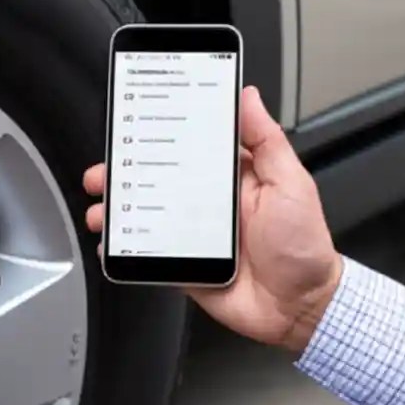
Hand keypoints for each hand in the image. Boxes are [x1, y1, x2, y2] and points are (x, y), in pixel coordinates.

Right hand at [84, 86, 342, 351]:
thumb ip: (266, 140)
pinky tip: (111, 244)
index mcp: (233, 176)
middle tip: (104, 171)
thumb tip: (249, 97)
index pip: (191, 144)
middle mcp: (209, 201)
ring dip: (118, 210)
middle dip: (125, 172)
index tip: (135, 123)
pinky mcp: (184, 263)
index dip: (161, 133)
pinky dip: (125, 249)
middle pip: (157, 179)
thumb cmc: (303, 246)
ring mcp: (193, 233)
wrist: (299, 307)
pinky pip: (147, 252)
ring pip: (145, 215)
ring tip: (101, 211)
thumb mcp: (291, 183)